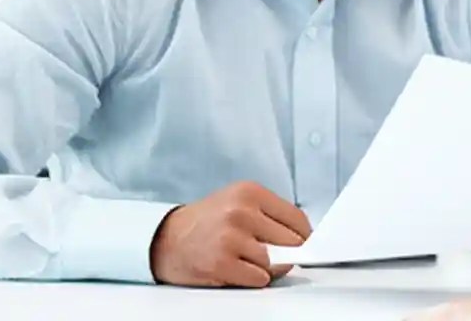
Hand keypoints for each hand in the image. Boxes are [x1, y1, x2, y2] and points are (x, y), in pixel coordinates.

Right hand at [150, 181, 310, 287]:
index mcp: (249, 192)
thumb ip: (269, 215)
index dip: (304, 236)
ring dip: (268, 268)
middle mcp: (241, 212)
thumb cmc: (207, 222)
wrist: (166, 238)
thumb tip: (304, 239)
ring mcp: (231, 238)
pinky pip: (259, 279)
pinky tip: (238, 269)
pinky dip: (254, 279)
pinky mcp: (221, 263)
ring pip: (276, 263)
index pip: (297, 218)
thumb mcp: (238, 202)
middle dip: (286, 253)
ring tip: (247, 259)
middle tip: (273, 254)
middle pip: (290, 242)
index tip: (302, 244)